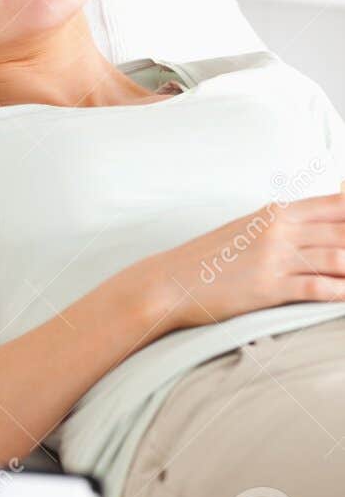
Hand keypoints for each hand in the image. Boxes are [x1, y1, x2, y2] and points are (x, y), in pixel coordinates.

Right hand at [135, 187, 344, 332]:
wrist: (168, 282)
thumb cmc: (209, 259)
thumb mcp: (249, 229)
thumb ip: (286, 225)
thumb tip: (321, 228)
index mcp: (279, 211)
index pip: (339, 203)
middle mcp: (282, 229)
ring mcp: (276, 258)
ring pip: (339, 257)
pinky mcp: (269, 288)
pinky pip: (318, 287)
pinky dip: (343, 292)